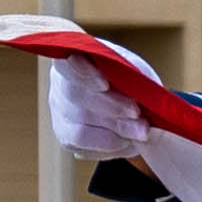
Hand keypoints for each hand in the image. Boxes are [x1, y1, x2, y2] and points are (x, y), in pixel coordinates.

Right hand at [38, 55, 153, 164]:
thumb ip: (135, 78)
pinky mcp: (64, 134)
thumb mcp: (139, 74)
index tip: (105, 84)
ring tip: (142, 131)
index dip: (82, 72)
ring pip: (78, 122)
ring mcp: (59, 109)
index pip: (67, 62)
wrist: (138, 111)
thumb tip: (138, 93)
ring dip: (115, 128)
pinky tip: (127, 142)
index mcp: (76, 58)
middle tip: (139, 115)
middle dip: (111, 107)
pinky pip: (79, 141)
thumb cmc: (135, 84)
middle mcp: (60, 83)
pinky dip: (107, 144)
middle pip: (75, 95)